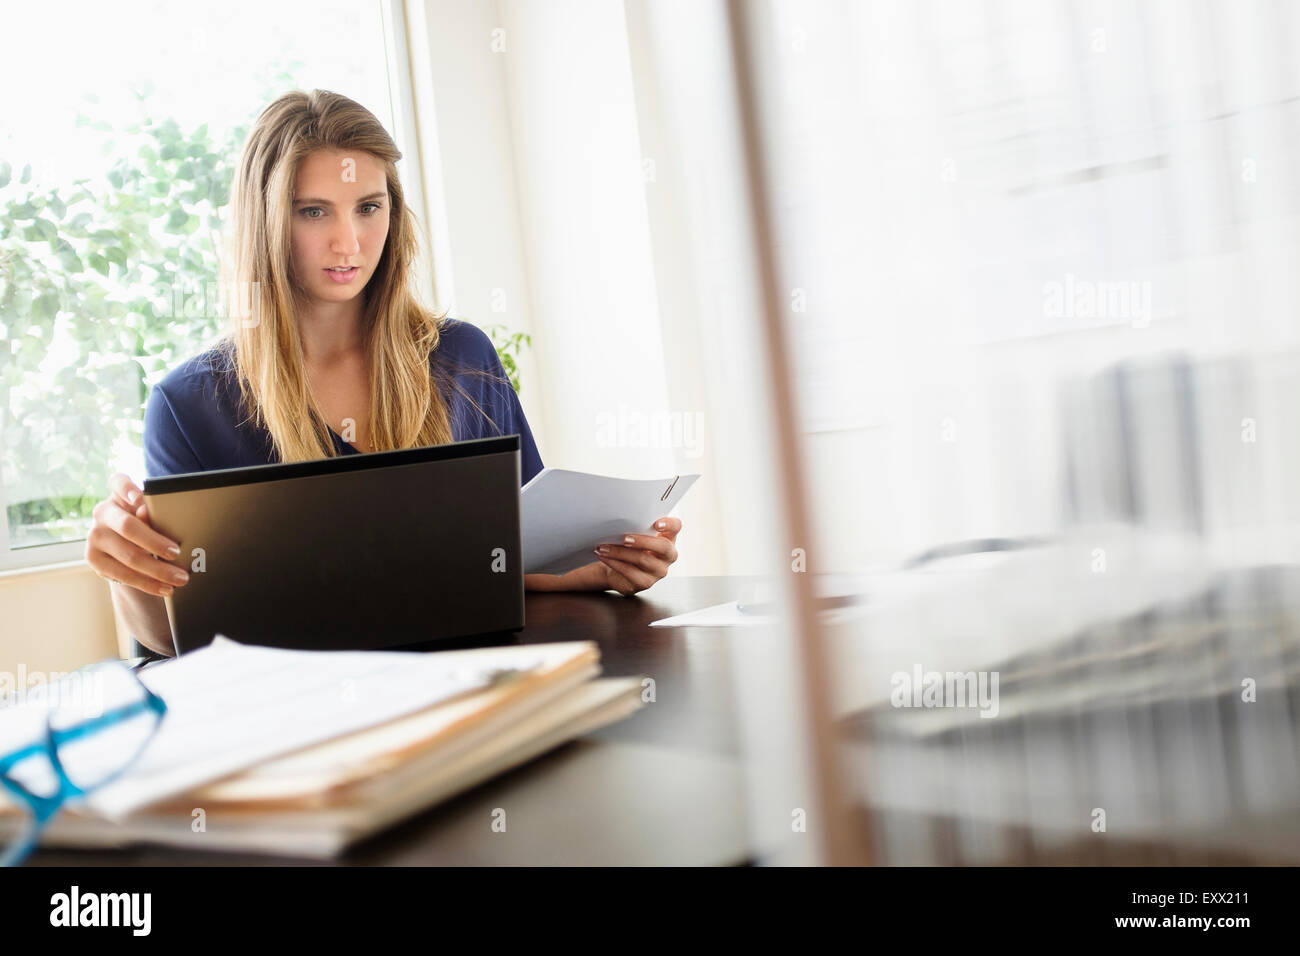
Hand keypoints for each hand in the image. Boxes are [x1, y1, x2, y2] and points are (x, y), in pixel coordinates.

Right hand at [84, 474, 190, 597]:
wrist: (126, 546)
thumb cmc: (148, 524)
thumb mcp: (152, 515)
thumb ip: (154, 513)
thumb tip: (147, 513)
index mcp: (118, 493)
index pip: (119, 482)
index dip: (128, 489)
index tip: (140, 499)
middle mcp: (102, 512)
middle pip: (128, 527)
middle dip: (156, 543)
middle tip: (178, 553)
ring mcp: (94, 535)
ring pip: (129, 556)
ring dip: (158, 571)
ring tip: (181, 579)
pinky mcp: (93, 558)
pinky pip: (123, 574)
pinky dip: (148, 583)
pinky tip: (165, 588)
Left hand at [592, 516, 681, 595]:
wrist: (619, 571)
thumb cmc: (631, 548)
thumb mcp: (637, 535)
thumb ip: (637, 527)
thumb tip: (621, 518)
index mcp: (668, 537)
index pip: (676, 527)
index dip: (669, 524)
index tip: (656, 524)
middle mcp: (668, 555)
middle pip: (663, 546)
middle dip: (642, 541)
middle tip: (624, 538)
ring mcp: (659, 570)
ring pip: (643, 559)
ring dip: (620, 552)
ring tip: (604, 546)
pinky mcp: (646, 582)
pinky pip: (630, 572)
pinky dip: (614, 562)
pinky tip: (603, 555)